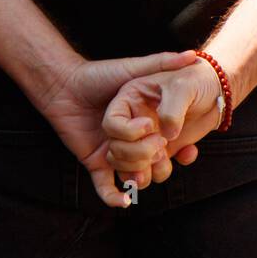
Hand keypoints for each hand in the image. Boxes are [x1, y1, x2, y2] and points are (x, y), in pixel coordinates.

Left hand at [39, 50, 198, 208]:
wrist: (64, 85)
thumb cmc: (99, 74)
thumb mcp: (135, 69)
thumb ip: (162, 62)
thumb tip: (191, 56)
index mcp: (145, 121)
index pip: (167, 141)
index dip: (175, 147)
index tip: (180, 146)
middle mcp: (132, 138)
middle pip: (152, 162)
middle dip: (156, 163)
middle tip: (156, 152)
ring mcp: (114, 151)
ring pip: (133, 176)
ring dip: (139, 179)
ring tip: (141, 172)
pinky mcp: (95, 162)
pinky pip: (106, 187)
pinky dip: (114, 197)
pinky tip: (125, 201)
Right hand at [101, 58, 224, 182]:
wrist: (216, 91)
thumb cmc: (195, 80)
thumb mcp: (182, 86)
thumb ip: (171, 110)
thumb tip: (167, 137)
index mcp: (130, 99)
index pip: (111, 123)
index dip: (127, 131)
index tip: (150, 125)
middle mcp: (133, 122)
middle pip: (116, 150)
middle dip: (137, 155)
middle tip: (160, 147)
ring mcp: (145, 139)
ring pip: (130, 167)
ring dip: (146, 171)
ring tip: (165, 158)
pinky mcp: (161, 152)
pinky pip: (153, 172)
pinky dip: (165, 171)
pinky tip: (188, 153)